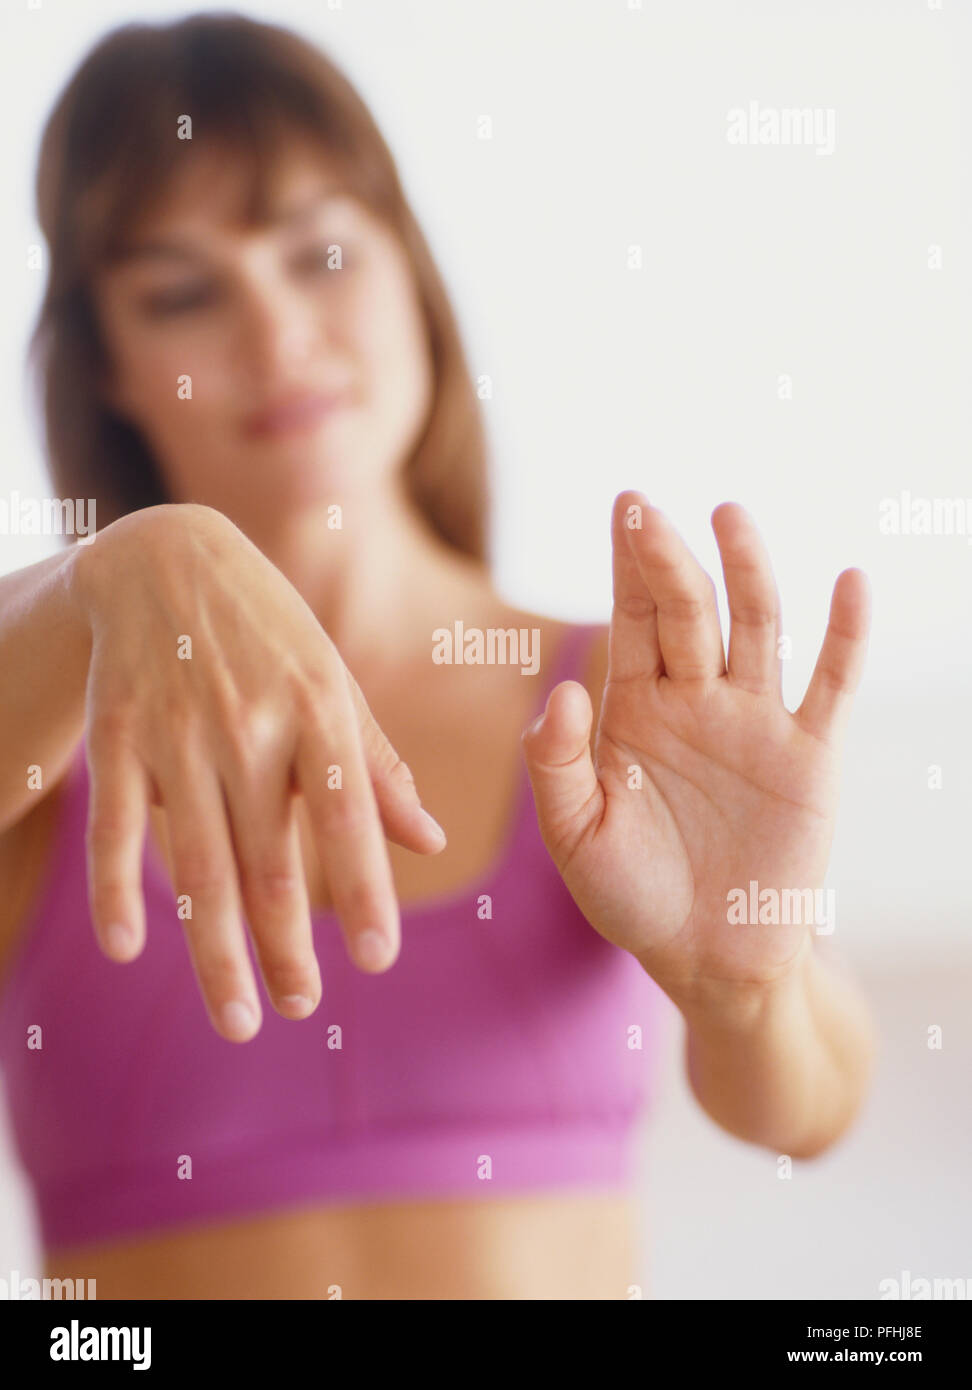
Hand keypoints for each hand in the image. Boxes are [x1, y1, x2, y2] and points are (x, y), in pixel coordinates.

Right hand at [74, 503, 445, 1040]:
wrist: (165, 559)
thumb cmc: (271, 632)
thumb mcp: (335, 682)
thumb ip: (379, 765)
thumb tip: (431, 841)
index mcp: (318, 709)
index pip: (347, 818)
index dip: (364, 891)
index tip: (378, 959)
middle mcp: (250, 726)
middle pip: (270, 862)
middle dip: (287, 949)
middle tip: (298, 1011)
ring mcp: (178, 733)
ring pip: (198, 864)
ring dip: (215, 951)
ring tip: (238, 1016)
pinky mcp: (117, 736)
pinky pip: (118, 828)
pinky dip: (117, 890)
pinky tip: (127, 949)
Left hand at [522, 491, 868, 1002]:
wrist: (709, 959)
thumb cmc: (633, 896)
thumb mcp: (575, 837)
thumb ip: (556, 765)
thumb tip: (561, 689)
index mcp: (636, 709)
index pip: (633, 619)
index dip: (629, 564)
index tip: (624, 505)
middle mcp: (697, 701)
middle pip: (688, 612)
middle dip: (669, 561)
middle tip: (648, 510)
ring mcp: (756, 722)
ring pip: (757, 629)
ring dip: (748, 572)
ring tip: (729, 515)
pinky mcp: (809, 756)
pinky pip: (832, 686)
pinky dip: (845, 636)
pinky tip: (850, 583)